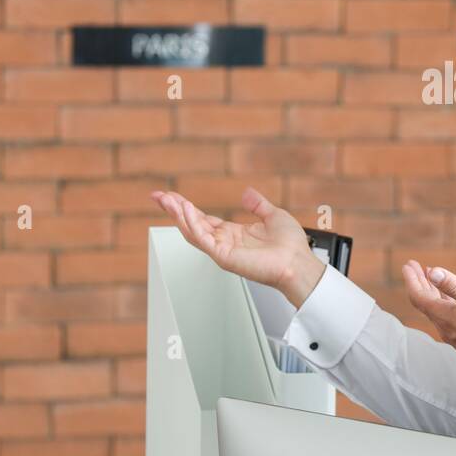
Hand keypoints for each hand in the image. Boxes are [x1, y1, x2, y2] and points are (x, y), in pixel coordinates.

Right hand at [150, 187, 325, 305]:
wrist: (298, 263)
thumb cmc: (290, 246)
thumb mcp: (273, 215)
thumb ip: (257, 204)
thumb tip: (246, 193)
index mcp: (232, 234)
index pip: (202, 219)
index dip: (186, 207)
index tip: (171, 196)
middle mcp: (224, 242)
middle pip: (191, 224)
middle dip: (173, 209)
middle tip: (158, 196)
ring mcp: (222, 250)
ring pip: (192, 231)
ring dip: (178, 215)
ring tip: (166, 200)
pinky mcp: (224, 256)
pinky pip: (203, 238)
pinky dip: (192, 223)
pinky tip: (185, 209)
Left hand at [401, 260, 455, 402]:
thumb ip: (455, 288)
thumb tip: (432, 272)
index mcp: (446, 318)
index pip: (419, 297)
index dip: (412, 280)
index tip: (408, 265)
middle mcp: (445, 328)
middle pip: (424, 303)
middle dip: (417, 282)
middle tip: (412, 266)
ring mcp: (453, 334)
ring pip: (433, 309)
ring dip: (428, 291)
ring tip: (426, 276)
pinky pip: (443, 316)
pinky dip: (440, 301)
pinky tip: (445, 297)